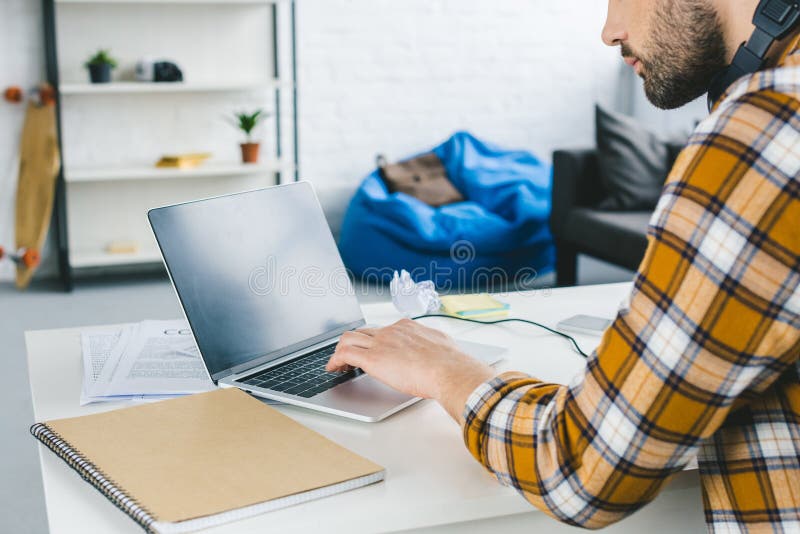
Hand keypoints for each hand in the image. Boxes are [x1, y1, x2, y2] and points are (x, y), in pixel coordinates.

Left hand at [326, 319, 495, 420]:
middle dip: (354, 342)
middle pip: (363, 331)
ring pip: (349, 338)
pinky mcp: (372, 358)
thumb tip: (436, 351)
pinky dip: (335, 360)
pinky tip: (333, 369)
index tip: (373, 348)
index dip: (374, 339)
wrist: (448, 370)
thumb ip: (432, 346)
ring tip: (338, 363)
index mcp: (408, 328)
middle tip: (350, 355)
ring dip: (340, 350)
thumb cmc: (450, 364)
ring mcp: (381, 343)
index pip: (383, 330)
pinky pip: (344, 354)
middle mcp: (392, 331)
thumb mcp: (442, 346)